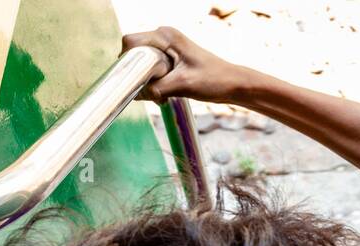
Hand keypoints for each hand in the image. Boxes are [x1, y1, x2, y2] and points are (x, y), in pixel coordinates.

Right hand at [121, 27, 247, 103]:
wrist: (233, 85)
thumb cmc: (213, 81)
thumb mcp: (182, 86)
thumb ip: (156, 88)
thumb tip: (135, 94)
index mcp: (166, 36)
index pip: (130, 43)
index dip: (127, 62)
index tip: (135, 82)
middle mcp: (163, 37)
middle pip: (133, 54)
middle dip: (137, 75)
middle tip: (151, 92)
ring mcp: (165, 48)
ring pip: (141, 66)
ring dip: (146, 83)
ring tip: (162, 96)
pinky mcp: (169, 60)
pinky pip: (150, 72)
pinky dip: (153, 85)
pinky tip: (165, 95)